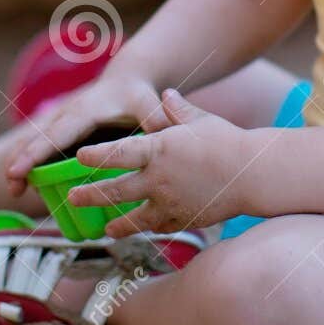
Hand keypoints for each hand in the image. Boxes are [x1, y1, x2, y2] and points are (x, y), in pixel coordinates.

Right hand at [4, 72, 161, 195]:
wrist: (127, 79)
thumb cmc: (137, 94)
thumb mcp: (148, 103)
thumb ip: (157, 119)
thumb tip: (165, 135)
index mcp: (84, 111)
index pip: (57, 134)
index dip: (37, 152)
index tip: (19, 169)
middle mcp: (67, 115)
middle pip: (38, 138)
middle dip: (21, 160)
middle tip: (10, 186)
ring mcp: (62, 123)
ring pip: (35, 143)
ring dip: (21, 165)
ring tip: (13, 193)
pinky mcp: (63, 132)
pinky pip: (43, 148)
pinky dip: (31, 165)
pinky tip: (27, 188)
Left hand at [68, 90, 251, 235]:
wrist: (252, 173)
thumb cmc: (227, 140)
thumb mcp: (200, 119)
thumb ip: (177, 110)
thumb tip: (166, 94)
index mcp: (159, 149)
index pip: (117, 153)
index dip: (95, 156)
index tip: (79, 157)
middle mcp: (158, 178)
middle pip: (115, 190)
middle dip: (90, 195)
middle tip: (71, 198)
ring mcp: (169, 203)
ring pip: (134, 218)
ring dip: (116, 224)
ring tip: (104, 230)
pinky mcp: (183, 220)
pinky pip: (160, 227)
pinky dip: (149, 228)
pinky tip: (143, 230)